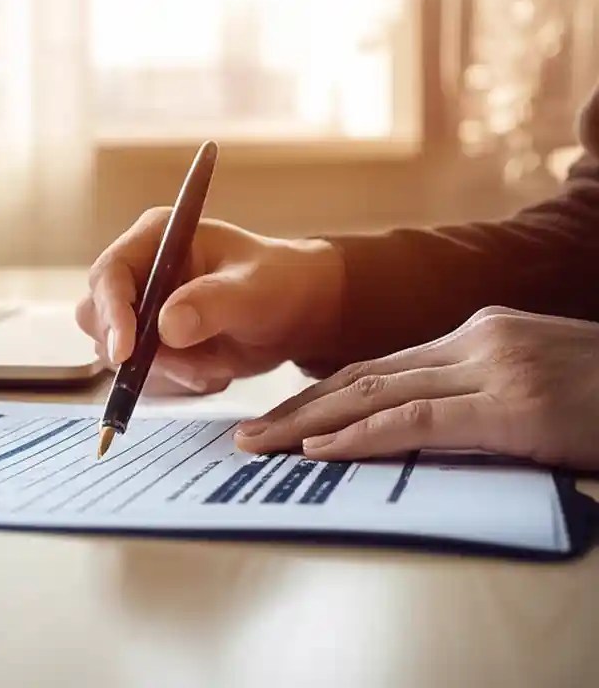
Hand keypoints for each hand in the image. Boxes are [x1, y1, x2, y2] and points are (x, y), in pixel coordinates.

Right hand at [76, 213, 345, 393]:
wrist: (293, 315)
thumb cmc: (278, 286)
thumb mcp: (254, 291)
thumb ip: (213, 303)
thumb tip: (168, 327)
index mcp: (156, 238)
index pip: (110, 273)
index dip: (112, 313)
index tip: (126, 352)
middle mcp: (138, 270)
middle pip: (96, 315)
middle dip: (133, 349)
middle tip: (183, 367)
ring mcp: (138, 308)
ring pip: (115, 352)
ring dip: (163, 370)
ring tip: (215, 365)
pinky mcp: (146, 342)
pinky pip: (138, 373)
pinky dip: (173, 380)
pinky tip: (211, 368)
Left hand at [235, 307, 598, 469]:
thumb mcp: (538, 383)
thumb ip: (479, 393)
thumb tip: (422, 422)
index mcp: (480, 333)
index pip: (380, 365)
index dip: (319, 392)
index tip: (277, 418)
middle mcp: (477, 340)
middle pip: (363, 375)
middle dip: (296, 409)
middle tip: (245, 434)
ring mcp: (495, 368)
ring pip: (375, 395)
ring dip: (307, 425)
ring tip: (259, 446)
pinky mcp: (513, 406)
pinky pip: (416, 421)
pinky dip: (358, 436)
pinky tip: (318, 451)